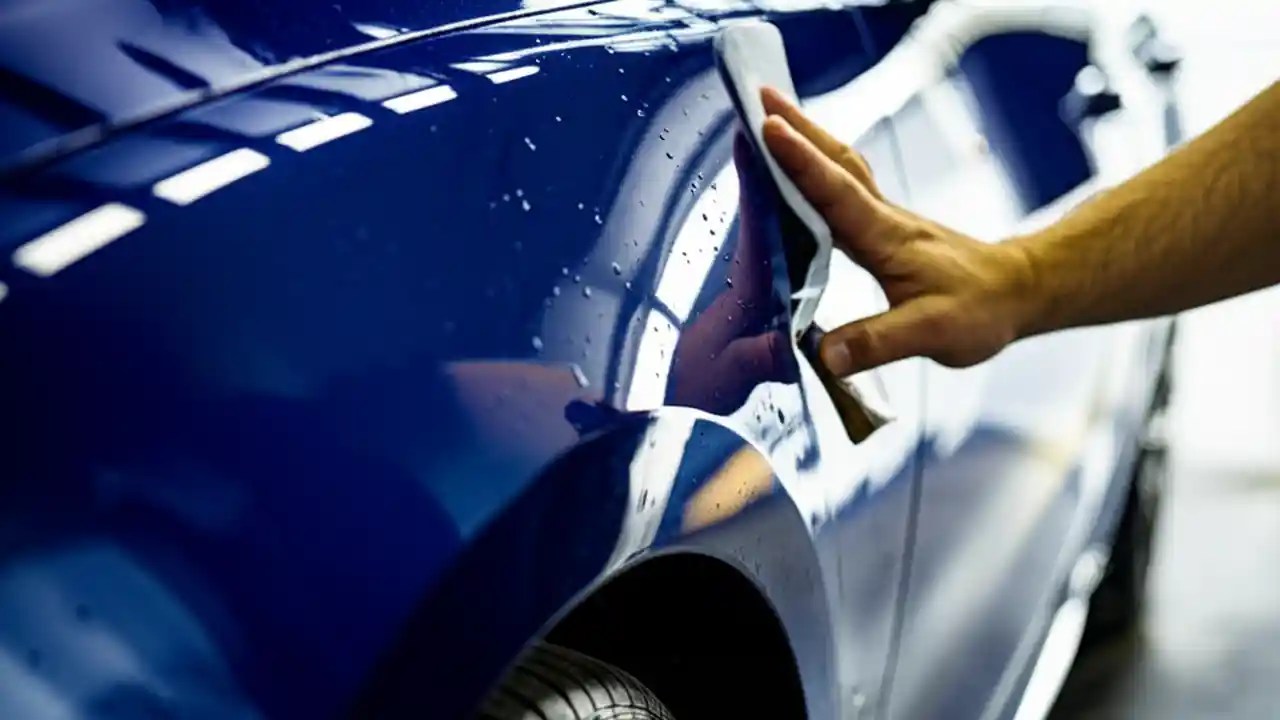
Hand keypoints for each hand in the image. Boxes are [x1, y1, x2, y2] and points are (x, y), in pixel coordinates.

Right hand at [760, 87, 1038, 376]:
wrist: (1017, 290)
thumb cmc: (981, 307)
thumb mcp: (933, 333)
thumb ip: (877, 342)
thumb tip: (824, 353)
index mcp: (885, 237)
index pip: (836, 192)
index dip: (800, 162)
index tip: (768, 129)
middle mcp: (882, 219)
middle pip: (835, 162)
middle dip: (797, 127)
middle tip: (758, 96)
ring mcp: (883, 220)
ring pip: (840, 167)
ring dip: (806, 138)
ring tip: (770, 115)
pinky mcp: (883, 228)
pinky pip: (843, 186)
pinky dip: (818, 165)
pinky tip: (803, 166)